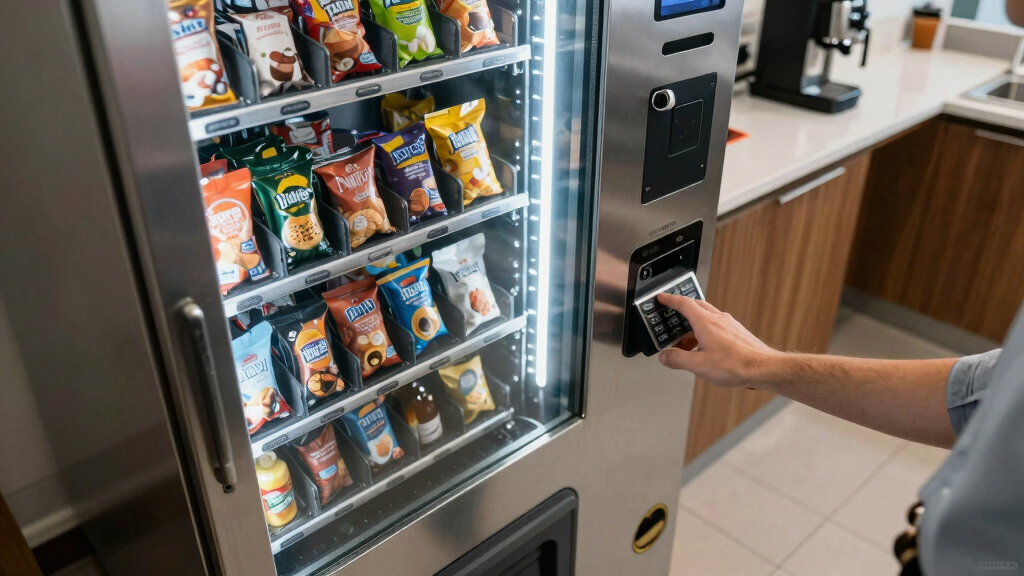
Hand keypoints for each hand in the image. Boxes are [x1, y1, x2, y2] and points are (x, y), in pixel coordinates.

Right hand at [656, 293, 780, 387]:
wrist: (764, 368)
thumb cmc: (736, 365)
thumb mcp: (698, 366)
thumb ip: (678, 359)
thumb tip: (665, 356)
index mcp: (706, 323)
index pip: (684, 304)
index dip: (671, 299)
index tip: (662, 297)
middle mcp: (718, 319)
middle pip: (696, 307)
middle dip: (682, 312)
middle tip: (672, 320)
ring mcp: (730, 325)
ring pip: (707, 318)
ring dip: (694, 327)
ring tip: (687, 344)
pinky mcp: (737, 332)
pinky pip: (717, 327)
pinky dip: (706, 333)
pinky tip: (706, 349)